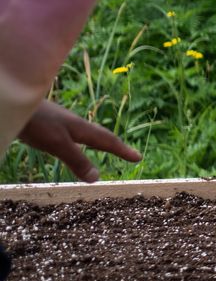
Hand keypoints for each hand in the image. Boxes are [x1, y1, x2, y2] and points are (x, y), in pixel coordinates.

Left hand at [16, 101, 141, 182]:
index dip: (122, 150)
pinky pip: (73, 134)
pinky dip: (82, 141)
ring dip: (99, 141)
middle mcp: (74, 124)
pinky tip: (72, 142)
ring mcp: (61, 122)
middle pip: (100, 135)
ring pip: (86, 133)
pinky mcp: (49, 123)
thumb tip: (97, 178)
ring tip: (104, 147)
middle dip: (115, 145)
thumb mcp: (58, 145)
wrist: (11, 102)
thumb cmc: (36, 124)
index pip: (107, 141)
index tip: (137, 158)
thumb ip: (77, 160)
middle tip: (128, 153)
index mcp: (81, 129)